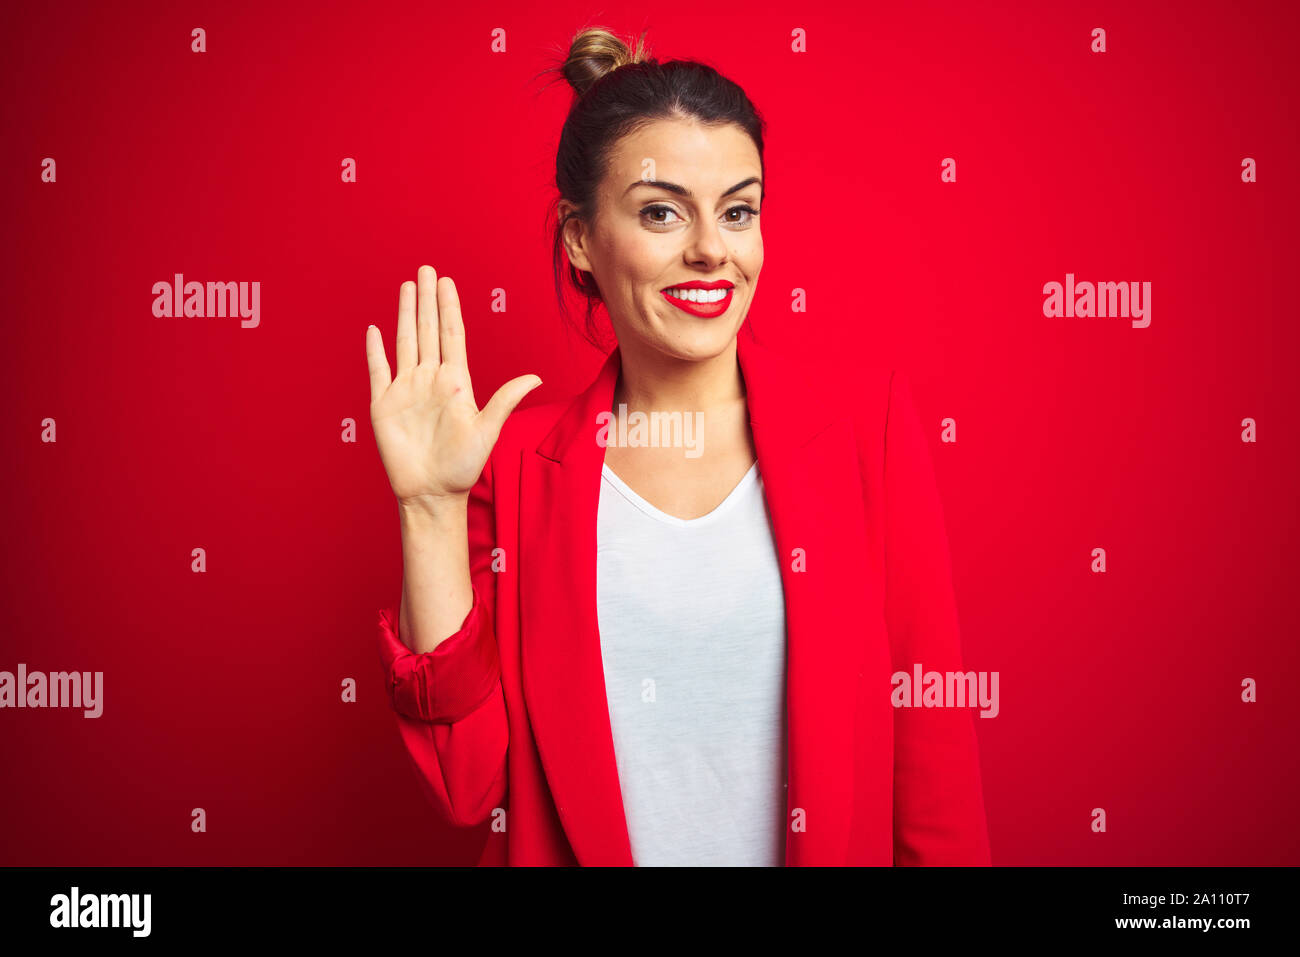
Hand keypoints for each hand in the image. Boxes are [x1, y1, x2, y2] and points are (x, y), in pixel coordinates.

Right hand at [366, 265, 541, 507]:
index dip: (448, 309)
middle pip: (427, 331)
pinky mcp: (383, 406)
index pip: (451, 335)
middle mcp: (430, 380)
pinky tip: (375, 330)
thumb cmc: (463, 467)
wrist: (432, 493)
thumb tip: (535, 377)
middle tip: (426, 270)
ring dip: (405, 315)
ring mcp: (406, 390)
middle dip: (426, 300)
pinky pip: (379, 371)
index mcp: (456, 382)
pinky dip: (375, 350)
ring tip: (407, 287)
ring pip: (405, 343)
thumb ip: (506, 399)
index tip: (447, 283)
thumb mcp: (488, 430)